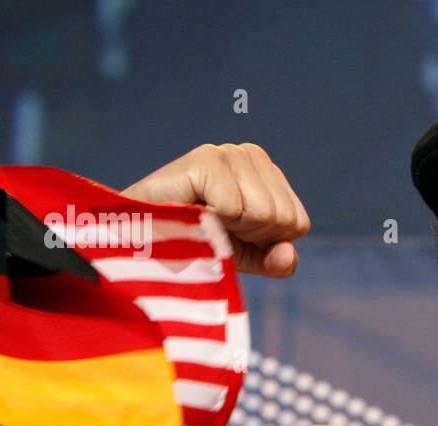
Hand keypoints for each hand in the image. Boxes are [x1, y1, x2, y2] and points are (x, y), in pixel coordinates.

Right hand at [123, 143, 311, 277]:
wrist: (139, 240)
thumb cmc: (193, 243)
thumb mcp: (243, 257)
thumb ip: (276, 261)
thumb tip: (288, 256)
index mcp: (267, 173)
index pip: (298, 223)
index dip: (265, 242)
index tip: (232, 233)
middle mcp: (251, 154)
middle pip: (284, 218)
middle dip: (250, 237)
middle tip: (214, 227)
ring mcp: (229, 152)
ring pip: (264, 213)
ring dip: (231, 230)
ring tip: (202, 219)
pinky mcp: (205, 159)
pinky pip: (236, 208)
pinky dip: (214, 222)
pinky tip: (191, 211)